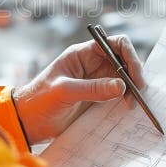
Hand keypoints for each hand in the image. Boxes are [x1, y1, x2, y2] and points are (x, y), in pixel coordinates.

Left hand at [13, 35, 144, 144]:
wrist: (27, 122)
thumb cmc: (39, 100)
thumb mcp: (64, 91)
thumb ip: (92, 88)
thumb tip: (121, 86)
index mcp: (82, 54)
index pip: (114, 44)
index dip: (129, 55)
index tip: (135, 75)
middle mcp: (92, 64)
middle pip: (123, 61)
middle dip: (134, 75)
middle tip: (138, 94)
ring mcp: (95, 81)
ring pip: (123, 79)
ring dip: (132, 89)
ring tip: (132, 105)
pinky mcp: (96, 98)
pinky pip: (117, 95)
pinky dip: (126, 100)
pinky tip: (127, 109)